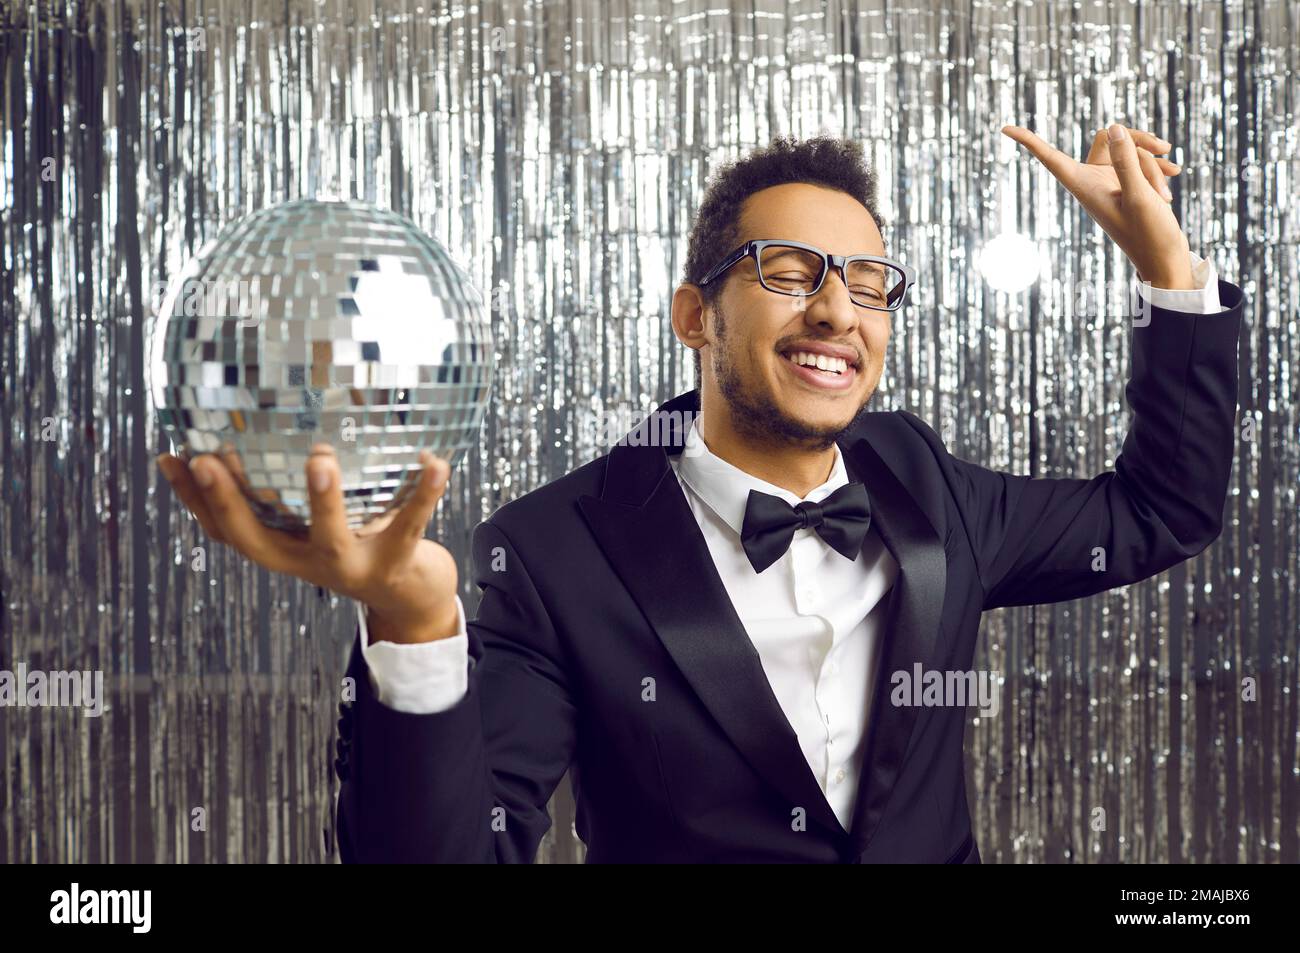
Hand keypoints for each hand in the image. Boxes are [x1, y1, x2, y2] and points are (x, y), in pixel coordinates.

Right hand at [156, 445, 458, 642]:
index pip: (225, 530)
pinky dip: (424, 493)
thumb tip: (257, 426)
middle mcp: (308, 563)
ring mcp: (351, 565)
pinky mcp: (396, 561)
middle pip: (257, 541)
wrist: (411, 597)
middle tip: (209, 459)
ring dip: (323, 500)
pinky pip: (410, 524)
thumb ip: (287, 489)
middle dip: (228, 502)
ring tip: (319, 458)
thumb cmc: (357, 544)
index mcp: (283, 550)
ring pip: (331, 536)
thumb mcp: (312, 523)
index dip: (193, 500)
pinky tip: (434, 462)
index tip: (170, 458)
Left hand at [1001, 123, 1195, 288]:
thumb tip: (1113, 128)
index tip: (1004, 129)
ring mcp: (1110, 180)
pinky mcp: (1126, 182)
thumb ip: (1126, 162)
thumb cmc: (1149, 235)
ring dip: (1152, 163)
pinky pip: (1139, 160)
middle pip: (1109, 138)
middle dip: (1138, 143)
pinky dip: (1156, 167)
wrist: (1164, 259)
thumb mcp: (1140, 196)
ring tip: (1167, 188)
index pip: (1050, 159)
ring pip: (1129, 148)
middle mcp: (1092, 181)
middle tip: (1164, 150)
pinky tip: (1174, 174)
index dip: (1029, 143)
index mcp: (1084, 187)